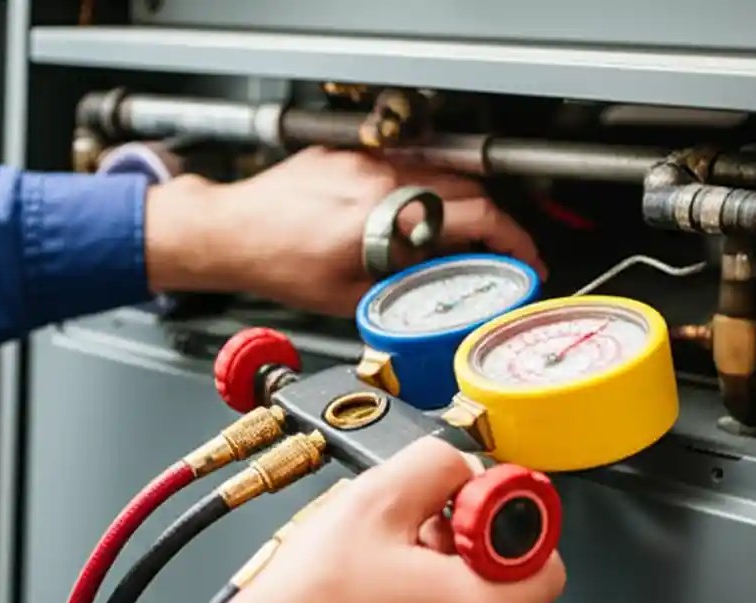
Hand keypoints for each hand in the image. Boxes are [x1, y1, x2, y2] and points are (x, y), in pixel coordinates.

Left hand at [144, 147, 546, 316]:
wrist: (231, 231)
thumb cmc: (275, 264)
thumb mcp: (347, 296)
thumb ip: (402, 287)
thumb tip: (441, 290)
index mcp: (384, 218)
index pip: (475, 217)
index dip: (512, 241)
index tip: (524, 259)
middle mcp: (379, 179)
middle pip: (466, 190)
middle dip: (491, 224)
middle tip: (496, 255)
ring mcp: (363, 160)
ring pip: (436, 173)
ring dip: (457, 205)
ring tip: (453, 239)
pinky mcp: (347, 154)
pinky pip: (400, 166)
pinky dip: (418, 191)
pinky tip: (407, 218)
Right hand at [212, 437, 566, 602]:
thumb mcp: (372, 501)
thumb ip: (435, 465)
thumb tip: (460, 466)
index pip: (545, 556)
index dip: (502, 518)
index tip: (470, 505)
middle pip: (501, 584)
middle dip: (461, 549)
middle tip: (410, 534)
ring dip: (433, 583)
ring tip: (377, 571)